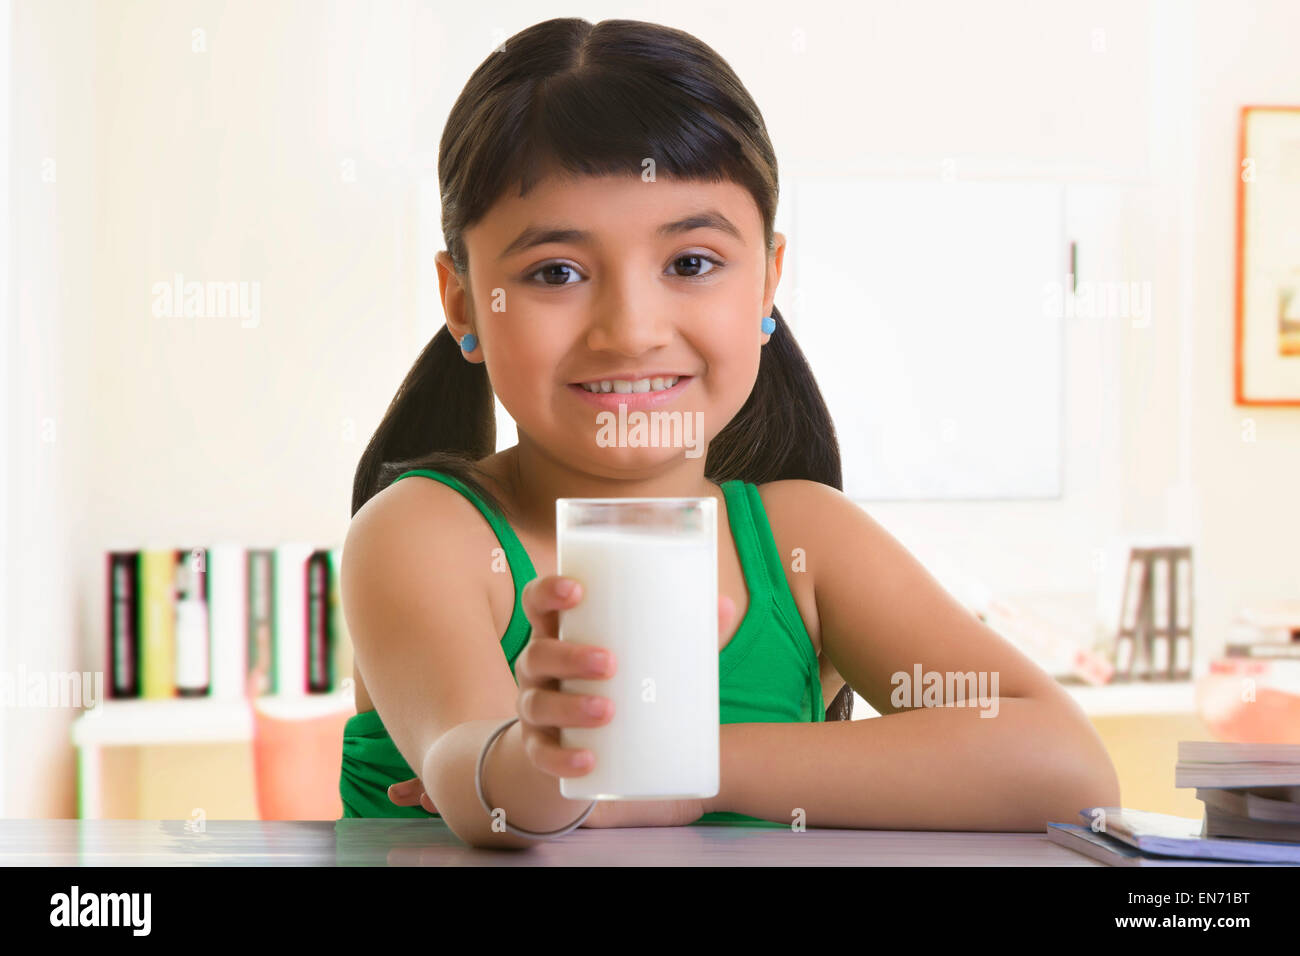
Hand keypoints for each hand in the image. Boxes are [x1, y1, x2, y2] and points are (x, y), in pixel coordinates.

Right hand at [389, 593, 738, 825]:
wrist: (583, 739)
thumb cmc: (619, 678)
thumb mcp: (642, 653)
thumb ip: (683, 631)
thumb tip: (726, 606)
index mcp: (558, 633)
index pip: (537, 603)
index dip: (548, 592)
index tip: (577, 590)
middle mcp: (538, 668)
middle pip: (538, 654)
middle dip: (569, 656)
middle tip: (609, 662)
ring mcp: (535, 708)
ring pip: (536, 704)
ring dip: (568, 706)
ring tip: (607, 710)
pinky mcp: (540, 748)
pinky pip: (542, 755)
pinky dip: (562, 758)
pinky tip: (588, 760)